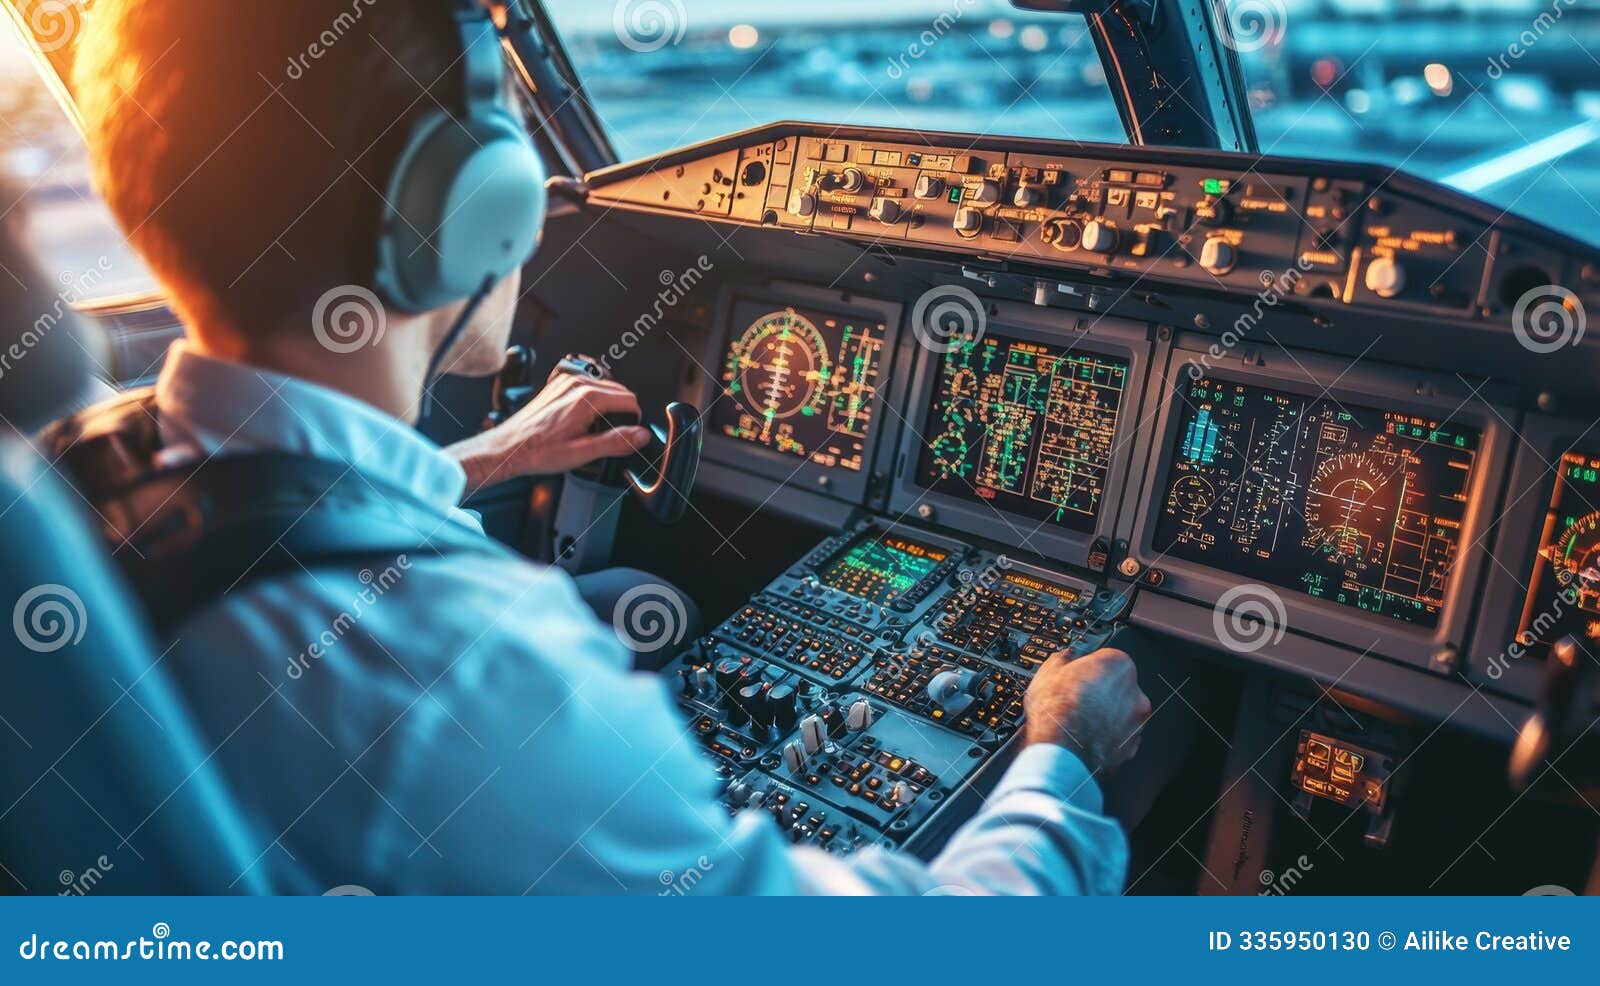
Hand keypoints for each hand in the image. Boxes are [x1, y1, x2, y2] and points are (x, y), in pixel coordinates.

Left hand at [448, 373, 651, 492]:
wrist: (509, 447)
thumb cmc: (537, 451)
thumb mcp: (582, 453)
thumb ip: (616, 442)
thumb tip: (641, 435)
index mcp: (587, 398)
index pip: (630, 400)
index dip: (634, 421)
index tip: (626, 436)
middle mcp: (577, 383)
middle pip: (620, 391)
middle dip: (622, 413)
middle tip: (608, 437)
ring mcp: (566, 380)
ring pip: (605, 387)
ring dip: (607, 406)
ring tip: (593, 428)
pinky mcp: (558, 383)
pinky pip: (588, 384)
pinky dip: (592, 398)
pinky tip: (583, 416)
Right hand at [1022, 647, 1151, 775]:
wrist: (1061, 749)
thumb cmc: (1057, 710)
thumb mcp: (1049, 672)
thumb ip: (1063, 660)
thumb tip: (1064, 658)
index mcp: (1118, 665)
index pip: (1107, 659)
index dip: (1088, 669)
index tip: (1078, 676)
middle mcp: (1135, 692)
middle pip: (1118, 687)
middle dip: (1101, 693)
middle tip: (1077, 700)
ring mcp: (1136, 721)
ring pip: (1121, 714)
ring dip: (1105, 716)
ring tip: (1079, 722)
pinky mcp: (1131, 746)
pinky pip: (1120, 738)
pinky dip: (1107, 738)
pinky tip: (1086, 738)